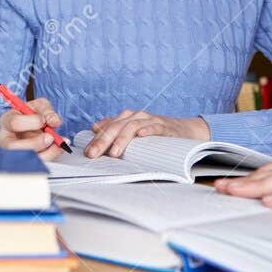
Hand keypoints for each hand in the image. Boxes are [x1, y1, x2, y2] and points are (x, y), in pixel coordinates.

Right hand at [0, 97, 64, 159]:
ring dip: (45, 152)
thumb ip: (47, 111)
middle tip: (50, 137)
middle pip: (13, 146)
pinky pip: (36, 164)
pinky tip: (57, 148)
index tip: (43, 120)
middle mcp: (6, 139)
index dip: (31, 122)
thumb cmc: (32, 116)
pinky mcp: (24, 162)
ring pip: (25, 159)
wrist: (36, 128)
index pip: (14, 122)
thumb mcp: (40, 106)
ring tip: (56, 143)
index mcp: (7, 121)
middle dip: (35, 143)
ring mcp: (13, 153)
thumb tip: (52, 121)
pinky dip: (51, 156)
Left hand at [85, 111, 209, 157]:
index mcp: (126, 118)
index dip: (96, 139)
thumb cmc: (154, 135)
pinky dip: (148, 129)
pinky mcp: (165, 127)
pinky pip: (156, 127)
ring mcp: (151, 120)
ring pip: (133, 126)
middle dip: (103, 140)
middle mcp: (136, 116)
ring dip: (122, 138)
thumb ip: (115, 130)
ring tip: (114, 152)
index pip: (107, 127)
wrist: (183, 130)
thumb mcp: (133, 133)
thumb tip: (94, 128)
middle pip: (116, 126)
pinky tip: (141, 135)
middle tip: (94, 154)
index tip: (87, 152)